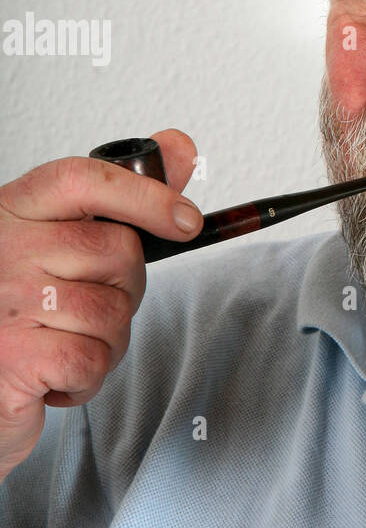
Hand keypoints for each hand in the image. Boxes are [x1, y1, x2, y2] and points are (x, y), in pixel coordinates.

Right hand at [0, 130, 201, 481]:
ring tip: (64, 342)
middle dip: (125, 289)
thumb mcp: (61, 242)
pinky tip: (55, 375)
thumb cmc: (18, 312)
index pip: (85, 179)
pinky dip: (86, 379)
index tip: (185, 220)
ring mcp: (6, 301)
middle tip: (85, 307)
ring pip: (113, 313)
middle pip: (118, 253)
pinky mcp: (14, 357)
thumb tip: (180, 148)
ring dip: (106, 342)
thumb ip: (124, 197)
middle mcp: (5, 248)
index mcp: (14, 211)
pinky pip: (93, 360)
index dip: (146, 195)